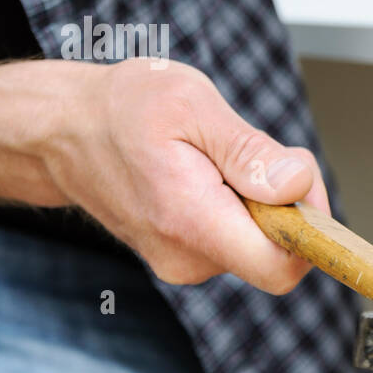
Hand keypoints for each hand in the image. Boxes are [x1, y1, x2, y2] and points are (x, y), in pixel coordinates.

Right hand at [40, 57, 327, 293]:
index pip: (282, 266)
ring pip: (262, 242)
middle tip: (246, 152)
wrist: (63, 129)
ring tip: (215, 157)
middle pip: (279, 251)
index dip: (309, 227)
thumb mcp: (192, 105)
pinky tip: (207, 173)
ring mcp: (185, 262)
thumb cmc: (123, 108)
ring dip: (260, 199)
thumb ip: (249, 152)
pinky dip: (241, 205)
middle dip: (285, 201)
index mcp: (191, 223)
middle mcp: (188, 258)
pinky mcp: (187, 257)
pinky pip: (240, 237)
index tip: (296, 180)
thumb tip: (296, 186)